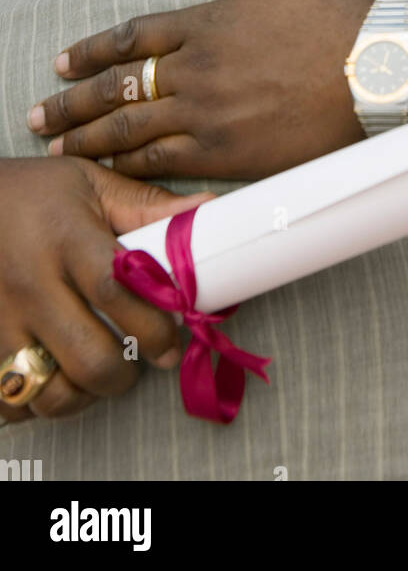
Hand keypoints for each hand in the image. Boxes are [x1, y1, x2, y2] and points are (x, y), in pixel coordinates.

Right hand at [0, 157, 210, 423]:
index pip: (115, 291)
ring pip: (48, 391)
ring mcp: (0, 317)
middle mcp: (31, 283)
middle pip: (88, 356)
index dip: (152, 325)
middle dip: (125, 374)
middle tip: (138, 361)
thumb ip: (147, 206)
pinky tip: (52, 378)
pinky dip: (33, 403)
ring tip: (96, 373)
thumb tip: (207, 209)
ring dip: (81, 395)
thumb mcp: (89, 184)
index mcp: (67, 239)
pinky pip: (8, 401)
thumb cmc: (32, 193)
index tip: (172, 343)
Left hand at [30, 0, 407, 180]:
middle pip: (117, 88)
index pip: (131, 39)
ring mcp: (209, 116)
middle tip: (39, 115)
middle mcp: (198, 70)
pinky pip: (165, 163)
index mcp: (207, 23)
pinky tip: (112, 171)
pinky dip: (132, 166)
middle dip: (71, 103)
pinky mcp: (230, 155)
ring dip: (89, 139)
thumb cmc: (339, 15)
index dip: (91, 52)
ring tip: (60, 149)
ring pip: (131, 129)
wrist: (378, 70)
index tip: (64, 64)